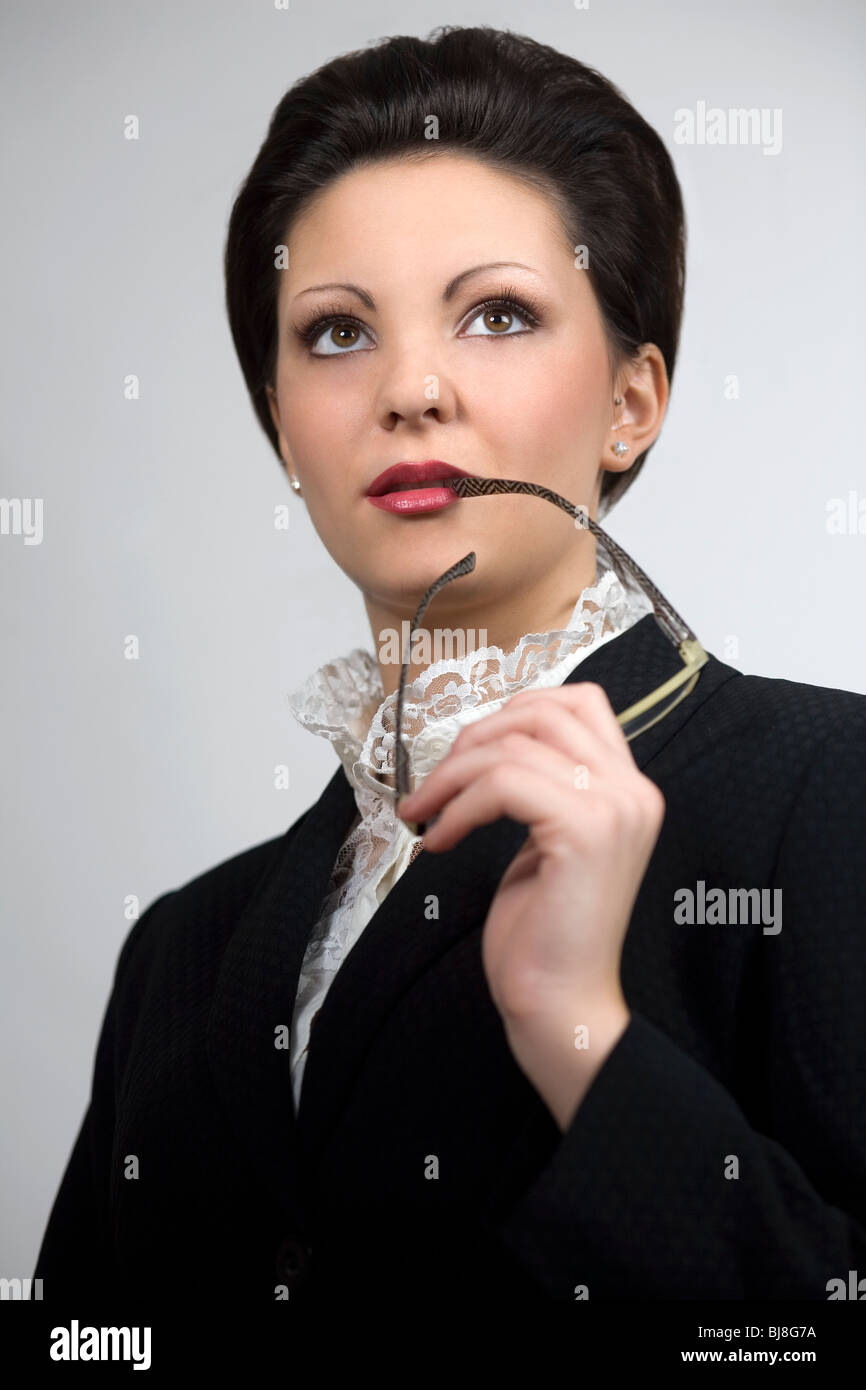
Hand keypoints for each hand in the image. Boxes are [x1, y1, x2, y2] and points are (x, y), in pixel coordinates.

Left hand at [396, 684, 665, 1126]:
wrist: (560, 1003)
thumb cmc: (545, 933)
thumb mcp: (546, 841)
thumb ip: (541, 789)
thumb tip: (490, 746)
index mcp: (629, 789)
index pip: (581, 702)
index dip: (516, 710)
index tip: (470, 752)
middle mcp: (632, 791)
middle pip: (543, 712)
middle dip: (474, 737)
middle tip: (436, 783)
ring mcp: (614, 808)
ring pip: (514, 746)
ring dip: (452, 775)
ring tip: (425, 813)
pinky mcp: (584, 831)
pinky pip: (503, 784)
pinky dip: (459, 806)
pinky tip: (440, 839)